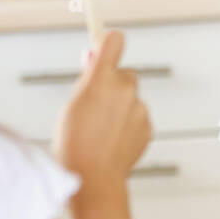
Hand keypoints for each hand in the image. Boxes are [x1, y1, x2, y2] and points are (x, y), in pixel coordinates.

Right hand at [52, 29, 150, 184]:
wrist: (94, 178)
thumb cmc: (75, 144)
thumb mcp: (71, 105)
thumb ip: (87, 80)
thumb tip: (93, 61)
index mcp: (100, 80)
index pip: (113, 40)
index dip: (107, 42)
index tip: (102, 48)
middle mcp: (124, 89)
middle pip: (124, 73)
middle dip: (113, 83)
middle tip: (95, 104)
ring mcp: (139, 108)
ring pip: (130, 98)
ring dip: (120, 107)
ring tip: (101, 130)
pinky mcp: (148, 126)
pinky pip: (137, 117)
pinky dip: (128, 124)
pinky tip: (113, 140)